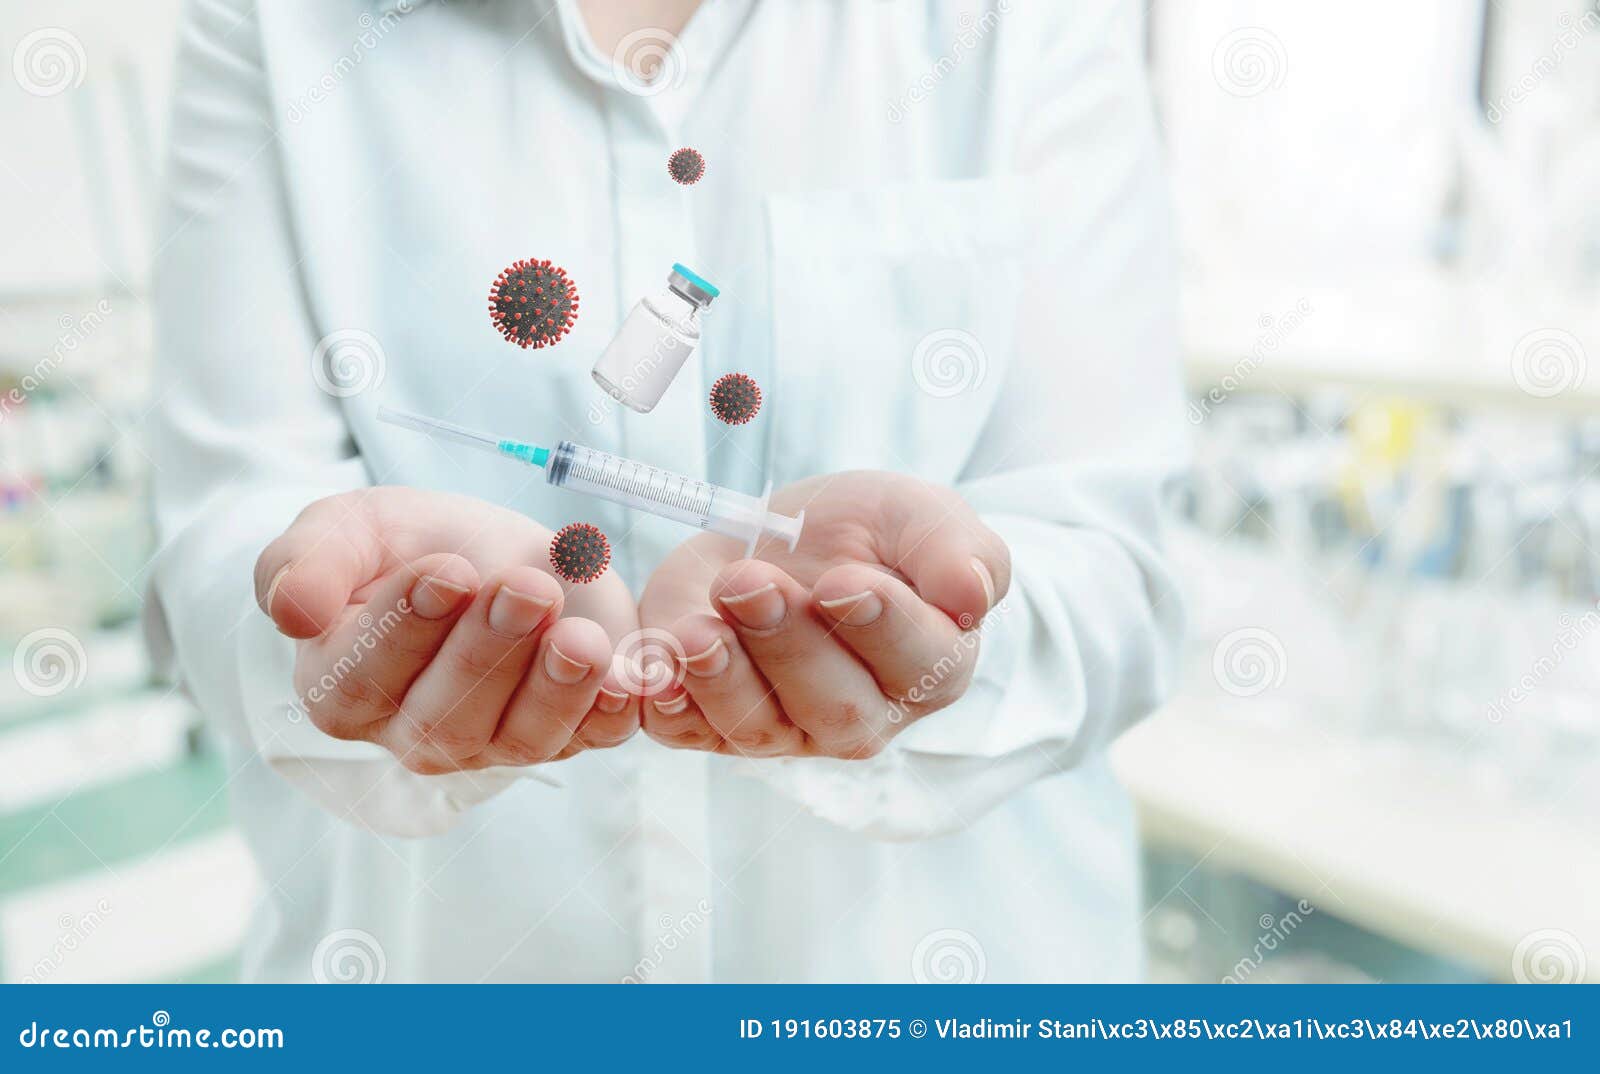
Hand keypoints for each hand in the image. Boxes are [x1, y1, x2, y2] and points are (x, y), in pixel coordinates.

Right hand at [255, 487, 640, 772]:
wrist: (486, 547)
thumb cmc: (402, 543)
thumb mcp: (345, 529)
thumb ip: (306, 563)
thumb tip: (292, 612)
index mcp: (343, 687)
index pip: (363, 679)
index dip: (407, 626)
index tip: (446, 570)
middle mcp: (415, 732)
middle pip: (447, 717)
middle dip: (490, 649)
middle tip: (525, 587)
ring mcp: (495, 740)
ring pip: (522, 737)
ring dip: (555, 687)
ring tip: (579, 633)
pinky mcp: (570, 730)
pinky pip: (592, 738)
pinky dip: (611, 712)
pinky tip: (627, 676)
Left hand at [636, 472, 1009, 758]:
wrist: (776, 535)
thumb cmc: (861, 531)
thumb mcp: (915, 516)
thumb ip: (957, 550)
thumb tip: (972, 597)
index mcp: (926, 664)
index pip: (915, 662)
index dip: (879, 625)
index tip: (841, 581)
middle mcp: (859, 712)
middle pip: (831, 704)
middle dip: (787, 645)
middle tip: (750, 582)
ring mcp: (782, 727)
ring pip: (754, 724)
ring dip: (721, 676)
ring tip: (698, 627)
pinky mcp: (708, 722)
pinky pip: (685, 728)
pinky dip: (666, 701)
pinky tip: (655, 665)